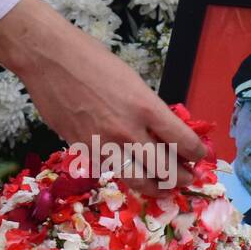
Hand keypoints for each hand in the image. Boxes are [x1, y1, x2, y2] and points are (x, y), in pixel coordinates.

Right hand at [0, 0, 207, 193]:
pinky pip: (111, 171)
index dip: (196, 154)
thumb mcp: (132, 81)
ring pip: (139, 181)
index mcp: (146, 107)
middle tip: (188, 179)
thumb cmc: (92, 60)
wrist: (50, 60)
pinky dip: (124, 175)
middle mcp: (129, 130)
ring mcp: (105, 145)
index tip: (199, 157)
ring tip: (165, 190)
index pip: (183, 141)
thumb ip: (149, 109)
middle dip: (182, 177)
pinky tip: (131, 174)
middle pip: (166, 168)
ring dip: (157, 189)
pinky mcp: (84, 152)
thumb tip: (163, 131)